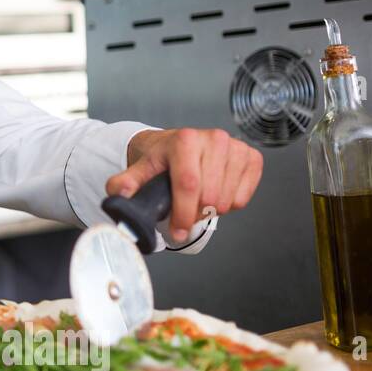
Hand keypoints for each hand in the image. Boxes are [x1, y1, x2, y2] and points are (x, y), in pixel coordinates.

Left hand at [108, 128, 263, 241]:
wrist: (179, 144)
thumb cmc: (161, 159)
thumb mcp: (140, 169)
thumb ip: (125, 183)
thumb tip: (119, 194)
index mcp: (185, 140)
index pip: (188, 184)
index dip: (183, 213)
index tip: (177, 231)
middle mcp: (214, 139)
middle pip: (209, 195)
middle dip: (194, 214)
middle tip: (183, 213)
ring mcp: (235, 147)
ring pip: (227, 200)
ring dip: (211, 210)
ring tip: (197, 200)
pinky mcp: (251, 157)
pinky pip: (243, 197)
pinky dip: (228, 204)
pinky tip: (215, 193)